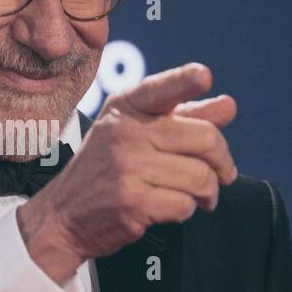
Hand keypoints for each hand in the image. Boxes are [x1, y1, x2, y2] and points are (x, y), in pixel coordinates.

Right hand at [16, 62, 237, 283]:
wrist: (63, 215)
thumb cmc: (106, 169)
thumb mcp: (136, 132)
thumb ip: (184, 117)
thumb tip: (228, 105)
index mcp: (126, 107)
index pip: (163, 88)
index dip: (187, 81)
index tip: (204, 77)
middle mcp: (125, 131)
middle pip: (203, 137)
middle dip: (222, 161)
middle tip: (223, 174)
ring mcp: (127, 167)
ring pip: (200, 176)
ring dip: (208, 192)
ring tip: (201, 196)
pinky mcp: (132, 202)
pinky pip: (184, 204)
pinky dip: (187, 210)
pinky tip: (174, 207)